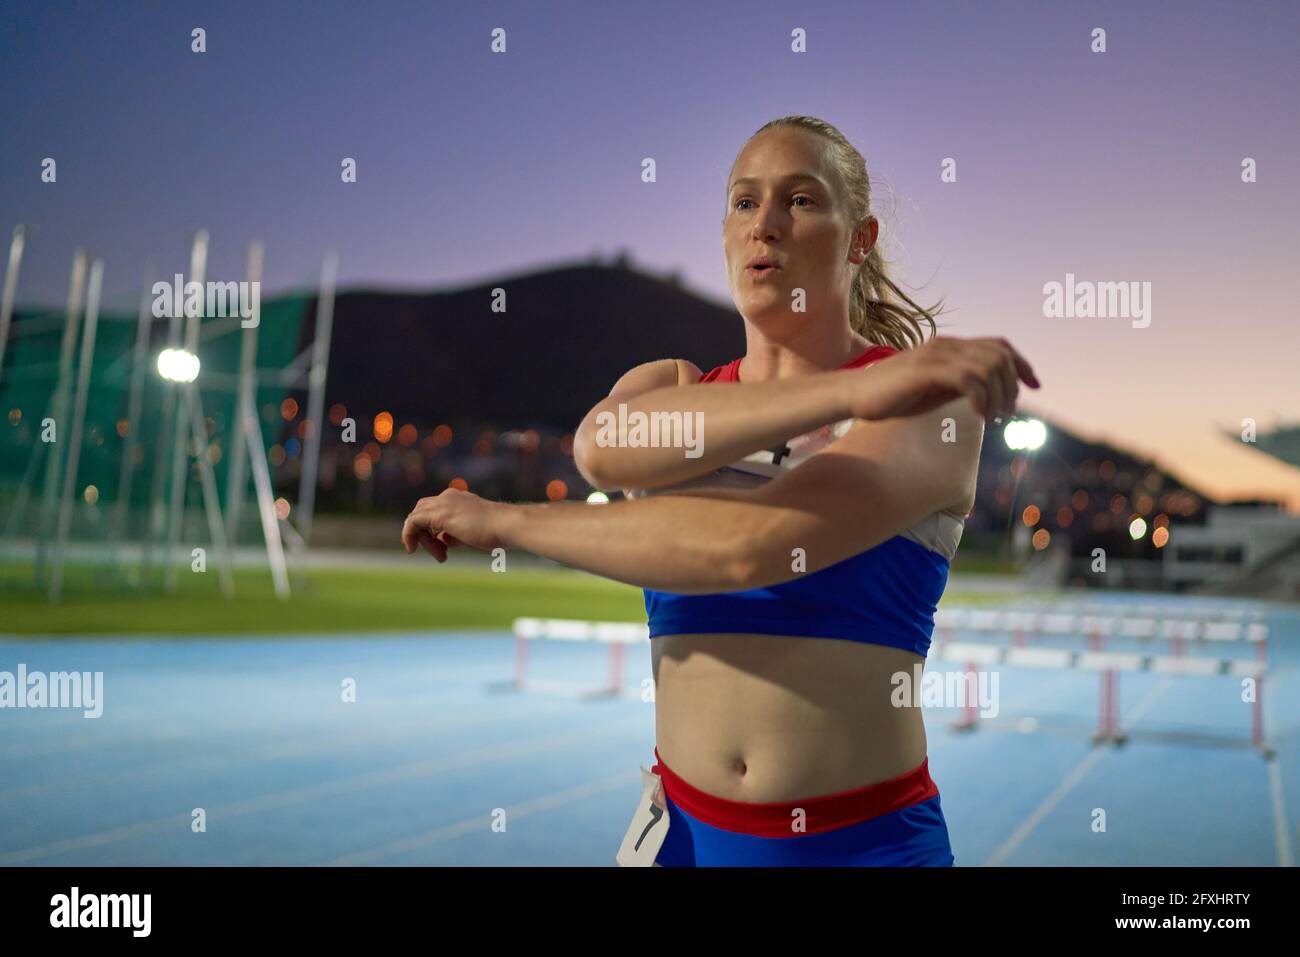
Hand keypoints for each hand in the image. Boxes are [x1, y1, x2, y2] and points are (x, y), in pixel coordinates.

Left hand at [401, 488, 510, 560]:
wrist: (507, 525)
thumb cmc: (497, 531)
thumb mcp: (472, 532)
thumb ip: (456, 534)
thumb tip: (444, 540)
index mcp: (458, 499)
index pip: (434, 510)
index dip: (431, 530)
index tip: (442, 549)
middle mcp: (448, 497)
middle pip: (422, 511)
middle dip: (424, 533)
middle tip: (439, 553)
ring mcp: (443, 503)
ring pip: (417, 518)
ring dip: (424, 540)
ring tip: (441, 556)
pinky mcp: (439, 514)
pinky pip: (412, 522)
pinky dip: (409, 535)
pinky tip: (412, 548)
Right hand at [849, 335, 1038, 423]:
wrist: (854, 395)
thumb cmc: (890, 397)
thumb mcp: (933, 390)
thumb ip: (959, 386)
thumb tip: (987, 395)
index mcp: (950, 347)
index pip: (998, 344)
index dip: (1022, 363)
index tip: (1034, 386)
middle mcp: (947, 345)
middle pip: (1001, 355)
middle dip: (1013, 386)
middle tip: (1008, 414)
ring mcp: (936, 356)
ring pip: (990, 367)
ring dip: (1000, 396)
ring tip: (994, 419)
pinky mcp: (926, 370)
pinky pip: (969, 379)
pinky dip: (982, 399)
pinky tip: (979, 416)